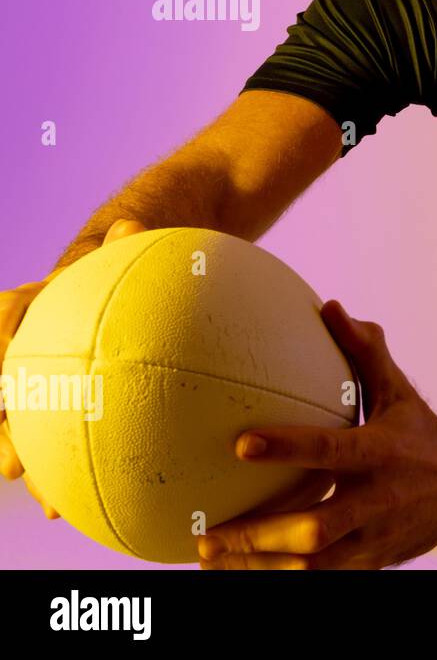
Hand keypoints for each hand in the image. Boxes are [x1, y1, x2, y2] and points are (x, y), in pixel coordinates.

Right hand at [0, 218, 147, 518]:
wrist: (126, 279)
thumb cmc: (125, 266)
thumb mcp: (125, 256)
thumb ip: (122, 249)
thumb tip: (128, 227)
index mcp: (32, 305)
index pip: (7, 318)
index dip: (5, 343)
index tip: (10, 376)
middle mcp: (24, 342)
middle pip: (5, 387)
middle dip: (4, 429)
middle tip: (14, 466)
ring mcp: (36, 374)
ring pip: (19, 421)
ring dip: (25, 458)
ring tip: (44, 496)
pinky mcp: (56, 400)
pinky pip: (50, 436)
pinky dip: (57, 468)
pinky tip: (67, 505)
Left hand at [197, 300, 436, 568]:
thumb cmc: (422, 432)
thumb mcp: (397, 391)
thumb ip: (364, 352)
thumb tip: (330, 307)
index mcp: (379, 452)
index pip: (329, 450)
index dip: (286, 448)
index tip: (240, 444)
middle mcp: (377, 499)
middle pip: (315, 528)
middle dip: (258, 534)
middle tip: (208, 532)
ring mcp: (374, 537)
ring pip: (313, 564)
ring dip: (259, 565)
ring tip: (211, 558)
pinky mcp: (372, 562)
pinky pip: (322, 578)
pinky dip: (280, 576)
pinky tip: (241, 572)